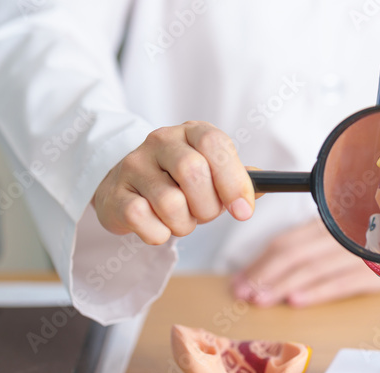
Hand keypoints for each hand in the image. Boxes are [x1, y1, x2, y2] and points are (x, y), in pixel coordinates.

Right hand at [92, 121, 255, 244]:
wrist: (124, 187)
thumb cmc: (177, 182)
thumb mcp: (210, 173)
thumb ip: (238, 180)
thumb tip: (264, 187)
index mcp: (191, 132)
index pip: (215, 145)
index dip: (233, 180)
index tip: (243, 211)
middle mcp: (160, 141)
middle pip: (193, 172)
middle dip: (207, 206)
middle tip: (203, 214)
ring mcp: (134, 165)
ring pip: (170, 203)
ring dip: (183, 223)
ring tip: (178, 219)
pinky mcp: (115, 194)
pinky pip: (145, 221)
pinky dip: (158, 233)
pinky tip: (156, 224)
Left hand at [232, 219, 379, 307]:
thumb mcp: (347, 232)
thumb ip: (316, 243)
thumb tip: (277, 266)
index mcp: (331, 223)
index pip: (287, 241)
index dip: (261, 261)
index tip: (242, 279)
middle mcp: (342, 235)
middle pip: (294, 254)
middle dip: (265, 275)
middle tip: (244, 293)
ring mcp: (360, 252)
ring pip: (313, 268)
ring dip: (283, 285)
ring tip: (262, 299)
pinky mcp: (378, 271)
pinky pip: (343, 281)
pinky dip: (319, 291)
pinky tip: (298, 300)